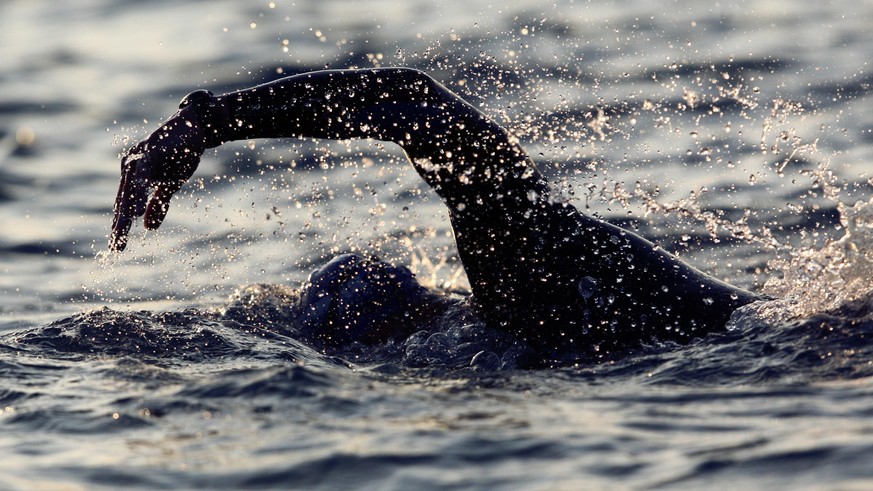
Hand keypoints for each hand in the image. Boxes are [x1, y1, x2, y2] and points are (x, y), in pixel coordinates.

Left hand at [110, 108, 205, 250]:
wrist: (196, 128)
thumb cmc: (180, 154)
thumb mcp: (170, 185)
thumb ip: (158, 205)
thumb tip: (148, 228)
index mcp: (133, 176)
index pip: (124, 205)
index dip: (121, 226)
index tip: (117, 247)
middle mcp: (130, 166)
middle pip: (122, 201)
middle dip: (120, 225)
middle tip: (116, 248)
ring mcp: (139, 158)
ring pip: (129, 190)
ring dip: (125, 212)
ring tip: (121, 232)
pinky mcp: (151, 151)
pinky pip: (142, 174)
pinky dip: (138, 191)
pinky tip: (134, 208)